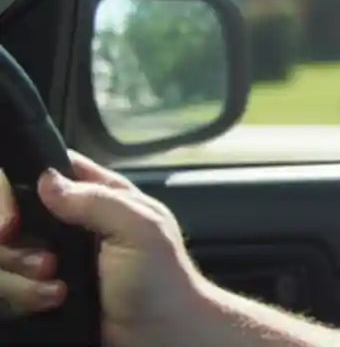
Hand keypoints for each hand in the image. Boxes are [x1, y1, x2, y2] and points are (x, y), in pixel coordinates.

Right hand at [0, 152, 206, 346]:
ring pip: (2, 254)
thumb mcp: (141, 229)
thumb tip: (49, 180)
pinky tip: (54, 301)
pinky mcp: (38, 289)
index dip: (18, 189)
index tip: (13, 219)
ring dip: (21, 275)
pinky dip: (24, 295)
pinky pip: (7, 286)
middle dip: (14, 245)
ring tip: (59, 289)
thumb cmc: (163, 280)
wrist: (158, 336)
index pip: (45, 170)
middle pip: (9, 215)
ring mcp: (49, 257)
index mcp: (97, 195)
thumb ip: (98, 200)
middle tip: (46, 263)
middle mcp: (67, 223)